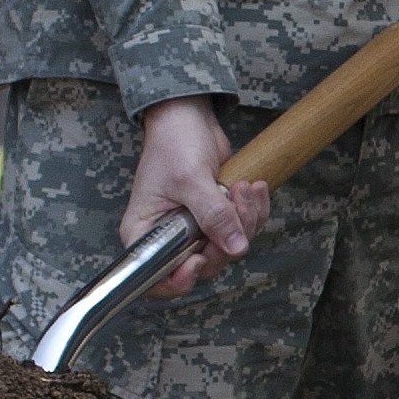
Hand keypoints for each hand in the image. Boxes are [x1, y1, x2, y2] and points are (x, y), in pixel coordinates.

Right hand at [121, 96, 270, 300]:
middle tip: (235, 199)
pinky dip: (254, 212)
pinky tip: (253, 186)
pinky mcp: (217, 221)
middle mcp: (168, 239)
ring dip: (246, 219)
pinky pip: (243, 231)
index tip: (200, 258)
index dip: (179, 280)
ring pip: (229, 249)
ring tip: (243, 186)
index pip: (157, 279)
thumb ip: (212, 215)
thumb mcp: (190, 179)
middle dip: (227, 237)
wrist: (189, 119)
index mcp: (145, 234)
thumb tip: (235, 248)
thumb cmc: (174, 144)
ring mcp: (195, 231)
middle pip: (205, 265)